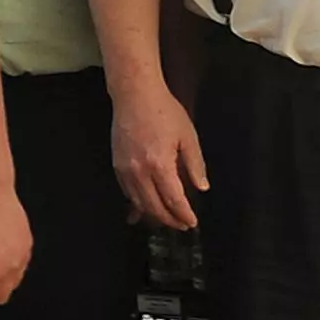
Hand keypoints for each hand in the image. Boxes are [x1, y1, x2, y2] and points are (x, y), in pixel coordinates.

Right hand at [110, 82, 208, 231]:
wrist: (134, 95)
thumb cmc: (163, 111)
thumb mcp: (188, 135)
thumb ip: (195, 164)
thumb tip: (202, 187)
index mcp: (160, 164)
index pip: (174, 199)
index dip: (184, 214)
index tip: (192, 222)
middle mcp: (139, 171)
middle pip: (155, 207)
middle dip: (170, 220)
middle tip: (182, 224)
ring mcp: (125, 170)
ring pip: (139, 203)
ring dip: (153, 215)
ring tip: (167, 219)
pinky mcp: (117, 166)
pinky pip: (127, 192)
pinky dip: (138, 204)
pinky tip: (145, 209)